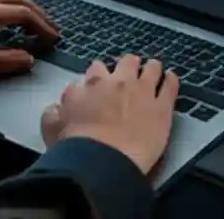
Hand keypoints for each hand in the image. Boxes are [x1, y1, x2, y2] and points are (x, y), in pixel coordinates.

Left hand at [0, 0, 57, 78]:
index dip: (41, 26)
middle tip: (52, 28)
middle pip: (16, 0)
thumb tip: (28, 59)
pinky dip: (10, 8)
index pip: (21, 14)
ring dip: (24, 7)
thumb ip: (1, 61)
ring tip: (36, 22)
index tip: (53, 39)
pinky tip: (9, 21)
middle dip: (38, 13)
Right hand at [40, 54, 178, 174]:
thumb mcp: (52, 127)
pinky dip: (171, 80)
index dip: (99, 75)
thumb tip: (57, 106)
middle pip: (126, 62)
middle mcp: (119, 82)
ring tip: (153, 69)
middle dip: (127, 65)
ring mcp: (143, 91)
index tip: (101, 82)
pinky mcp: (162, 107)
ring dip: (151, 68)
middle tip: (128, 73)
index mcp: (92, 84)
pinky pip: (170, 85)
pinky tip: (171, 78)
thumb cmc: (75, 147)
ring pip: (151, 68)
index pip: (96, 70)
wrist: (102, 161)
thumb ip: (54, 111)